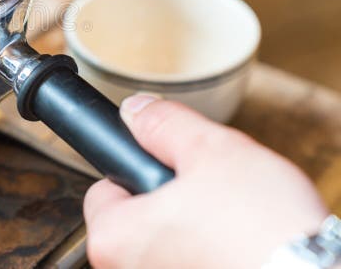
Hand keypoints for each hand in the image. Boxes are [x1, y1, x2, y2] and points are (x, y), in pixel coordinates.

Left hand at [84, 95, 328, 268]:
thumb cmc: (263, 231)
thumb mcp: (210, 151)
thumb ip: (164, 125)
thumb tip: (135, 111)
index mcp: (114, 237)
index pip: (102, 190)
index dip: (136, 171)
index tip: (163, 169)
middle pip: (135, 221)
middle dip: (169, 203)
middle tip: (210, 194)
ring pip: (167, 245)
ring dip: (192, 231)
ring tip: (232, 222)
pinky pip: (192, 266)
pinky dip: (211, 257)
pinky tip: (240, 249)